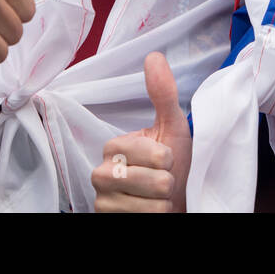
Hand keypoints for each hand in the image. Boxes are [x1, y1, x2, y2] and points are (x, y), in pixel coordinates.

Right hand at [92, 52, 191, 211]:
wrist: (173, 201)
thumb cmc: (173, 166)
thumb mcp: (171, 127)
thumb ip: (162, 94)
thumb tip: (153, 55)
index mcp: (114, 147)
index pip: (154, 154)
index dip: (169, 159)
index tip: (165, 160)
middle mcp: (101, 173)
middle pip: (152, 180)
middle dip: (167, 182)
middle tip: (162, 181)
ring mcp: (102, 199)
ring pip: (150, 203)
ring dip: (164, 202)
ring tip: (157, 197)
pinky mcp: (105, 218)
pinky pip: (144, 218)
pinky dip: (156, 215)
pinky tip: (148, 211)